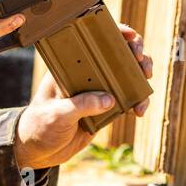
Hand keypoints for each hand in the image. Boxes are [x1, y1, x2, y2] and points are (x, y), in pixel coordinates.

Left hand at [14, 23, 153, 169]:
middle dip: (134, 53)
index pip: (91, 43)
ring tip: (145, 82)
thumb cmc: (39, 125)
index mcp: (68, 67)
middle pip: (115, 55)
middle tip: (141, 61)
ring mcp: (96, 90)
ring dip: (139, 76)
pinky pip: (126, 100)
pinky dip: (137, 102)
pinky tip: (139, 110)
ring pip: (124, 76)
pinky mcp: (105, 108)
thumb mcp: (57, 114)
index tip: (129, 36)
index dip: (112, 34)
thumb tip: (109, 100)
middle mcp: (85, 74)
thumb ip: (81, 105)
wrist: (40, 151)